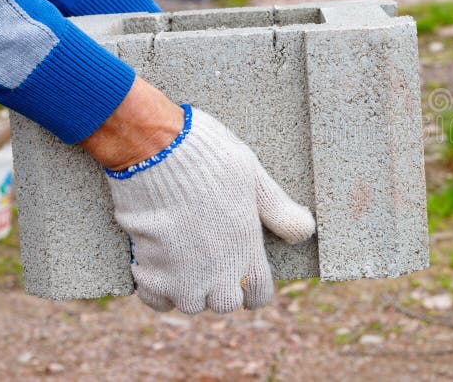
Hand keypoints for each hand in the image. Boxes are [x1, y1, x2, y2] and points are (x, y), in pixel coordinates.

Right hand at [82, 79, 315, 313]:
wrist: (153, 148)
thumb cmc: (209, 156)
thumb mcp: (254, 176)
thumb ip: (278, 210)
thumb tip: (305, 231)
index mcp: (246, 249)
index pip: (258, 295)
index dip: (254, 285)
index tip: (245, 271)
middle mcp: (216, 271)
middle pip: (225, 303)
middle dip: (221, 286)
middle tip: (213, 257)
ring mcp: (180, 275)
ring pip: (190, 303)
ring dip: (189, 288)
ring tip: (187, 258)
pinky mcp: (148, 269)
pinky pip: (156, 299)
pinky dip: (158, 287)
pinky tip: (161, 262)